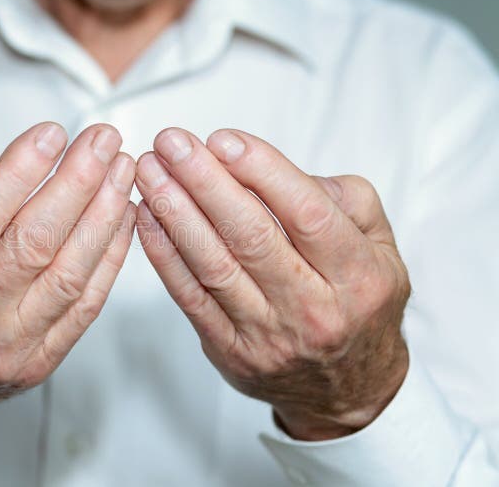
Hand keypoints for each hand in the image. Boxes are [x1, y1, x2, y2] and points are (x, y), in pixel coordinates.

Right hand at [0, 122, 135, 469]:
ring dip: (102, 215)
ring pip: (68, 273)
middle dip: (76, 182)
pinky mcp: (38, 363)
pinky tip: (121, 216)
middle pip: (33, 243)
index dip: (20, 172)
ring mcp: (7, 349)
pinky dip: (110, 257)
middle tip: (103, 140)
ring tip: (121, 170)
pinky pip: (85, 305)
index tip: (50, 134)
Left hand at [134, 127, 409, 440]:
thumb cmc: (359, 305)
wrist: (348, 389)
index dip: (261, 171)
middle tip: (172, 144)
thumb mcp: (382, 248)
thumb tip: (278, 171)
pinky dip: (163, 254)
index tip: (222, 140)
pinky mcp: (231, 350)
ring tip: (150, 172)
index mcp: (359, 277)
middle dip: (204, 182)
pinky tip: (147, 217)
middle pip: (251, 236)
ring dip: (175, 212)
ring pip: (213, 265)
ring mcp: (269, 335)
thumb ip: (346, 199)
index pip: (307, 213)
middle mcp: (314, 309)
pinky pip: (190, 296)